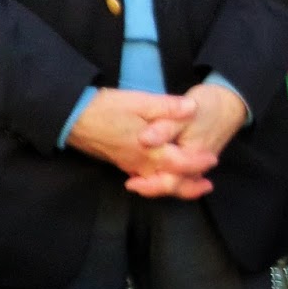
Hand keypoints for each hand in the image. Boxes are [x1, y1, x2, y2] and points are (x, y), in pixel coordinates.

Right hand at [67, 88, 216, 199]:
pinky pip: (143, 178)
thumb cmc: (107, 108)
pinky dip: (156, 181)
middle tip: (206, 186)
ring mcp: (129, 165)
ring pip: (156, 183)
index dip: (198, 163)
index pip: (180, 163)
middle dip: (189, 186)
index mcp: (150, 149)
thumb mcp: (140, 101)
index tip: (213, 160)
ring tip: (190, 183)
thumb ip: (168, 107)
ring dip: (174, 184)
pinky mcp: (120, 162)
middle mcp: (140, 163)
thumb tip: (193, 108)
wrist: (74, 117)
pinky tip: (160, 175)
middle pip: (169, 183)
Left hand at [126, 82, 247, 198]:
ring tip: (139, 181)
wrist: (230, 103)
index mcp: (193, 159)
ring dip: (159, 183)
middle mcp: (197, 168)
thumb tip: (143, 140)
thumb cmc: (208, 107)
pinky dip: (168, 176)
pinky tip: (155, 172)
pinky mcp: (197, 161)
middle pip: (173, 185)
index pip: (170, 181)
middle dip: (152, 187)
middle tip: (131, 184)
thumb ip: (164, 128)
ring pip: (178, 182)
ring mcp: (199, 167)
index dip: (149, 185)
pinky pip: (182, 175)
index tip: (131, 182)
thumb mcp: (185, 114)